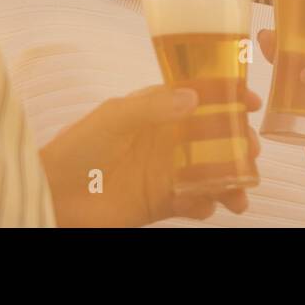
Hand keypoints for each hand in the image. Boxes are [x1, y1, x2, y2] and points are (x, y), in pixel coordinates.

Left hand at [40, 84, 261, 226]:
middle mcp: (164, 138)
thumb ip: (152, 107)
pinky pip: (193, 202)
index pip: (197, 97)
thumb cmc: (77, 148)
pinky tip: (207, 207)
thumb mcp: (114, 118)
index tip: (250, 102)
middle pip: (212, 136)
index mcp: (154, 109)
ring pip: (209, 171)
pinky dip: (206, 205)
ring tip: (239, 193)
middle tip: (251, 152)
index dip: (226, 97)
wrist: (53, 196)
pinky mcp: (160, 202)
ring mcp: (164, 170)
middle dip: (237, 143)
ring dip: (229, 179)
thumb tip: (194, 98)